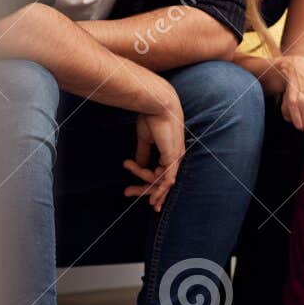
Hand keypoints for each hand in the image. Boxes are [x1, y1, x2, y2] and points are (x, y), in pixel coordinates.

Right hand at [123, 96, 183, 211]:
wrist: (157, 105)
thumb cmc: (152, 118)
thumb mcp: (145, 139)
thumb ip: (143, 153)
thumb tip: (138, 164)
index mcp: (171, 153)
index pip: (160, 174)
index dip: (147, 183)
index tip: (130, 189)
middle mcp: (176, 158)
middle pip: (162, 182)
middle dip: (145, 190)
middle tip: (127, 193)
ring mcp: (176, 159)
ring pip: (161, 182)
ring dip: (145, 188)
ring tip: (128, 190)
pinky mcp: (173, 158)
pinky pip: (168, 180)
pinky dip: (160, 191)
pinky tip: (152, 199)